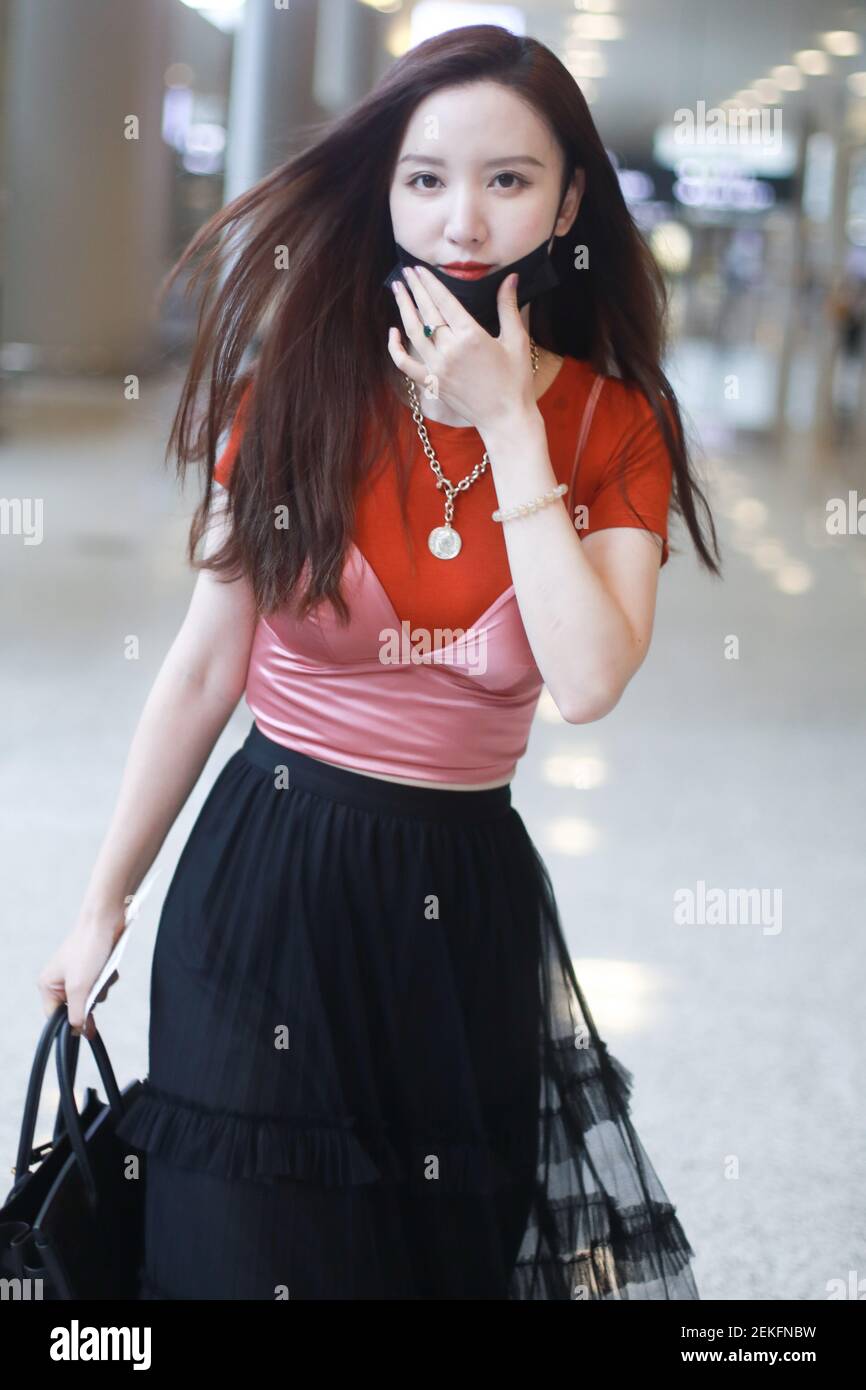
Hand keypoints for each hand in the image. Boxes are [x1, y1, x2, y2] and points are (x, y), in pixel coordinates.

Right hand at [37, 908, 123, 1039]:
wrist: (106, 921)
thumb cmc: (88, 948)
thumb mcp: (79, 987)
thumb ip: (76, 1013)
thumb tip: (78, 1031)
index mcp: (48, 985)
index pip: (55, 1017)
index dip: (71, 1023)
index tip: (88, 1028)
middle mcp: (60, 981)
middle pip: (77, 1008)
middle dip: (91, 999)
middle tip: (95, 986)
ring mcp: (77, 974)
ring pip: (92, 996)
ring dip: (101, 987)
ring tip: (101, 971)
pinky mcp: (93, 968)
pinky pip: (102, 984)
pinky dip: (108, 978)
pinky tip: (108, 966)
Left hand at [387, 265, 539, 435]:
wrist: (506, 418)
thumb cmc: (516, 380)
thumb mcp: (516, 340)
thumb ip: (508, 306)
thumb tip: (511, 277)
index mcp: (471, 335)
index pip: (443, 300)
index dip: (429, 282)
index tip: (419, 269)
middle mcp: (450, 349)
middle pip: (426, 312)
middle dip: (414, 289)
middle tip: (405, 273)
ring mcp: (438, 368)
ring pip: (413, 332)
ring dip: (403, 309)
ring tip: (397, 290)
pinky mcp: (432, 383)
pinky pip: (406, 364)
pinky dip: (396, 348)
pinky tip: (393, 332)